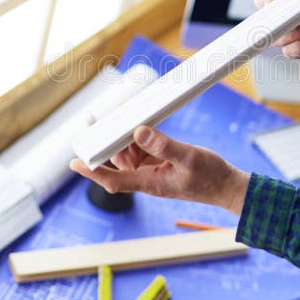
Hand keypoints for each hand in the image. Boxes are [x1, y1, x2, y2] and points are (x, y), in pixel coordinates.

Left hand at [69, 126, 250, 214]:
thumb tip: (139, 132)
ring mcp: (153, 170)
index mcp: (150, 182)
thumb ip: (164, 146)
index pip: (113, 179)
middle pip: (116, 160)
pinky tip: (136, 120)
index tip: (74, 163)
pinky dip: (135, 135)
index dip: (92, 171)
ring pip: (127, 152)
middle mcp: (147, 177)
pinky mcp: (160, 163)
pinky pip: (140, 148)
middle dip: (105, 141)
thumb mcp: (189, 157)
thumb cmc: (210, 177)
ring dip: (121, 135)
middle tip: (93, 120)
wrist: (226, 186)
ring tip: (119, 113)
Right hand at [254, 0, 299, 65]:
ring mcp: (290, 37)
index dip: (264, 1)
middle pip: (266, 23)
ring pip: (277, 40)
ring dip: (291, 34)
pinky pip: (289, 52)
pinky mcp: (298, 51)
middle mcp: (285, 20)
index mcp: (287, 3)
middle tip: (288, 20)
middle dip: (275, 23)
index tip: (273, 5)